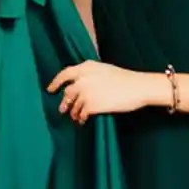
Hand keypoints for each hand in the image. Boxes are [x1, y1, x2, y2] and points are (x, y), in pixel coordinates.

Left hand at [47, 61, 161, 123]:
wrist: (138, 87)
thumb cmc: (125, 79)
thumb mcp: (104, 69)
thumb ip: (89, 74)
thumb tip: (78, 84)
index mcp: (86, 67)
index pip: (64, 74)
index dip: (55, 82)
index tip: (50, 89)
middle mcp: (82, 78)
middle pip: (67, 92)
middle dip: (64, 102)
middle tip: (62, 109)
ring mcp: (86, 92)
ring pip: (73, 105)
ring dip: (73, 112)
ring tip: (76, 117)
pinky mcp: (91, 105)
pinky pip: (81, 114)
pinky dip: (80, 118)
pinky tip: (83, 121)